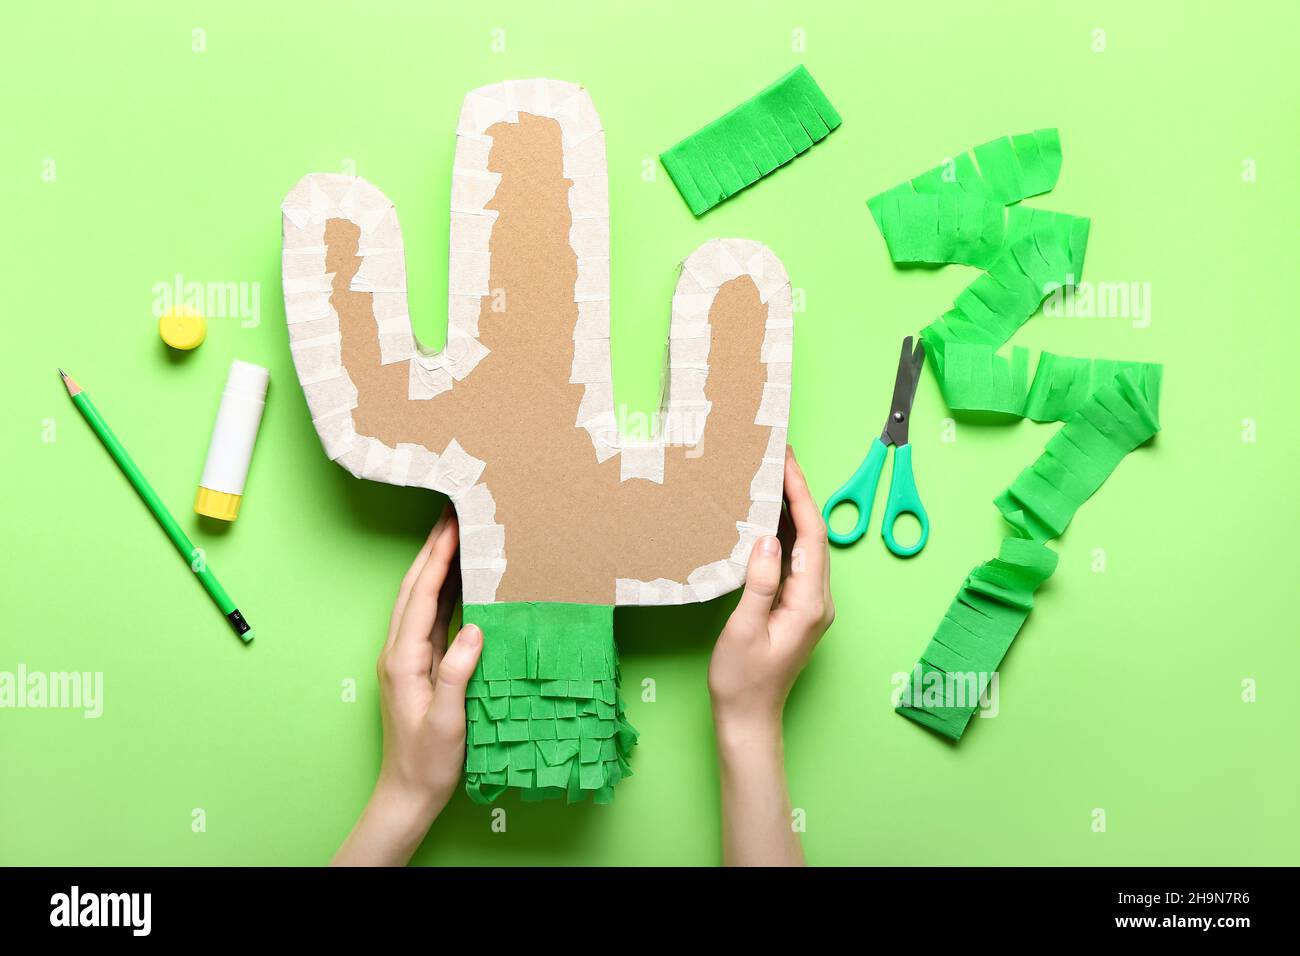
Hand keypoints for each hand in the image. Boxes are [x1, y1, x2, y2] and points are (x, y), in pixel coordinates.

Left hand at [332, 504, 482, 865]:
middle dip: (433, 548)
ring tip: (458, 536)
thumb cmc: (427, 763)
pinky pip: (431, 619)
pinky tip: (461, 582)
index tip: (453, 524)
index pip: (420, 596)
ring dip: (437, 566)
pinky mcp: (418, 668)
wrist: (407, 794)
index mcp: (402, 660)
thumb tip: (474, 628)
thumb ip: (457, 673)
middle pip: (415, 588)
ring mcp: (407, 659)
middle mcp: (399, 652)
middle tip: (453, 513)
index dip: (437, 557)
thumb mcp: (447, 721)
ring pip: (421, 600)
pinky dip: (445, 593)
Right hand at [709, 445, 833, 735]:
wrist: (749, 719)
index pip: (812, 536)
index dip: (800, 494)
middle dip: (799, 492)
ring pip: (808, 545)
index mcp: (810, 603)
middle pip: (815, 534)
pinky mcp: (799, 608)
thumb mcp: (744, 631)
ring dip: (793, 510)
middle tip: (777, 457)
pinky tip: (769, 518)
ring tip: (773, 477)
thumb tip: (767, 539)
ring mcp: (811, 605)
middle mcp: (819, 601)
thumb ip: (759, 584)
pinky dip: (786, 532)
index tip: (786, 461)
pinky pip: (798, 560)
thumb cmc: (743, 681)